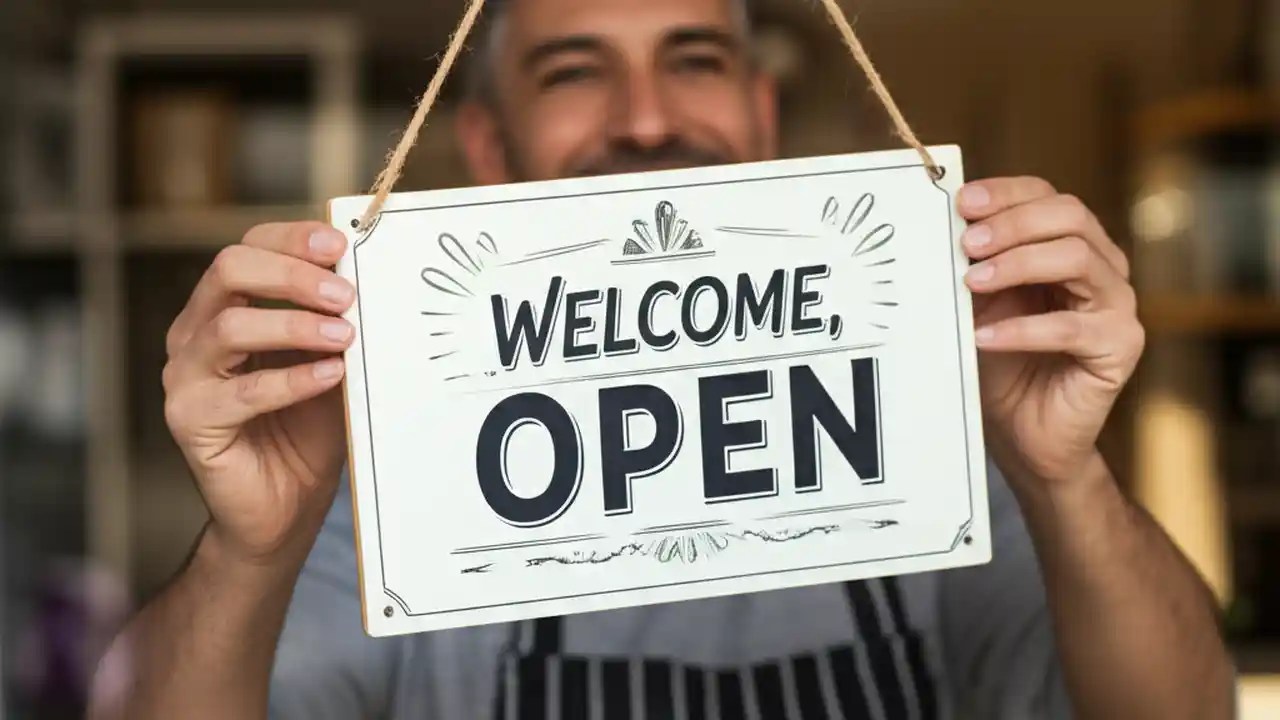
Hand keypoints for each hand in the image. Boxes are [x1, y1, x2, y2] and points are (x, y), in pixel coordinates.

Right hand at [163, 222, 355, 563]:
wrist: (284, 505)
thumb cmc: (306, 428)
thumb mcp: (330, 362)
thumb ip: (337, 323)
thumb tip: (370, 281)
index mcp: (224, 307)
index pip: (247, 248)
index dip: (291, 239)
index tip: (341, 245)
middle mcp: (195, 332)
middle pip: (229, 271)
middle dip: (293, 275)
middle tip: (346, 294)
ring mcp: (186, 375)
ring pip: (229, 327)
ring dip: (295, 326)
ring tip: (345, 336)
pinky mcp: (190, 420)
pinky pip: (241, 393)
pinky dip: (291, 380)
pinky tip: (330, 376)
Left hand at [958, 178, 1143, 484]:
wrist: (1026, 432)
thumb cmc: (1002, 362)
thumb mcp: (980, 304)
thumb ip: (973, 265)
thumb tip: (941, 226)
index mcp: (1072, 245)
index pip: (1049, 196)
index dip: (1006, 193)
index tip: (961, 202)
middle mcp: (1104, 267)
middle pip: (1071, 216)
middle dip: (1013, 224)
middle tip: (968, 243)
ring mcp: (1118, 305)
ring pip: (1078, 259)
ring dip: (1018, 265)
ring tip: (971, 282)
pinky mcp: (1121, 347)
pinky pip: (1071, 328)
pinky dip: (1021, 329)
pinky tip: (983, 337)